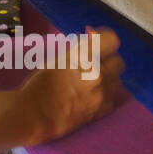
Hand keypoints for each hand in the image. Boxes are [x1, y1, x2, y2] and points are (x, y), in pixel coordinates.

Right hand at [23, 27, 125, 143]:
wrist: (34, 115)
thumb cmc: (39, 85)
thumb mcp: (57, 59)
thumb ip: (78, 49)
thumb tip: (90, 39)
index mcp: (84, 56)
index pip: (111, 40)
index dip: (105, 38)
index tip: (98, 40)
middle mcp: (98, 73)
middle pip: (118, 61)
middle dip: (108, 59)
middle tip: (95, 62)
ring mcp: (101, 93)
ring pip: (117, 80)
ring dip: (109, 78)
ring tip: (93, 81)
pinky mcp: (101, 110)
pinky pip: (112, 98)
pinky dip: (105, 95)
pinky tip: (92, 95)